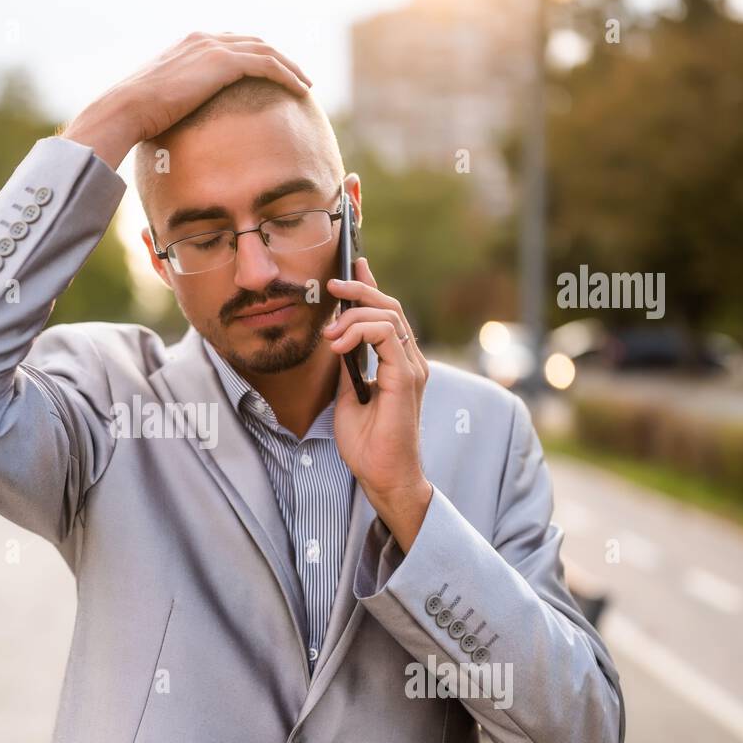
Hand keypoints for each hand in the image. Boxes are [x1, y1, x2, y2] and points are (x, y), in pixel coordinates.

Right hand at [60, 32, 311, 168]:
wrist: (129, 109)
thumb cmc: (138, 116)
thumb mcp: (161, 103)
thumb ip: (177, 102)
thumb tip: (178, 125)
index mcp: (190, 45)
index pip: (231, 44)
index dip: (253, 57)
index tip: (269, 74)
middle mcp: (205, 40)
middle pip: (254, 43)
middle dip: (277, 58)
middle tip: (296, 77)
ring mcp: (215, 48)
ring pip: (266, 51)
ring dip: (289, 67)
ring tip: (304, 85)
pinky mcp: (225, 62)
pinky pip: (267, 64)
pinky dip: (286, 75)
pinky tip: (300, 90)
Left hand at [324, 257, 432, 550]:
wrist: (382, 476)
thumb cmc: (368, 444)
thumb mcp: (348, 396)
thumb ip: (349, 368)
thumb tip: (336, 342)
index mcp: (399, 363)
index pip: (387, 314)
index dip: (370, 287)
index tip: (351, 266)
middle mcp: (410, 361)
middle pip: (389, 307)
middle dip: (359, 290)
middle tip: (332, 286)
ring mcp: (412, 368)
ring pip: (388, 316)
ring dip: (353, 316)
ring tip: (330, 335)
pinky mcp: (406, 378)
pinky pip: (388, 336)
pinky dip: (361, 331)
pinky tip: (340, 345)